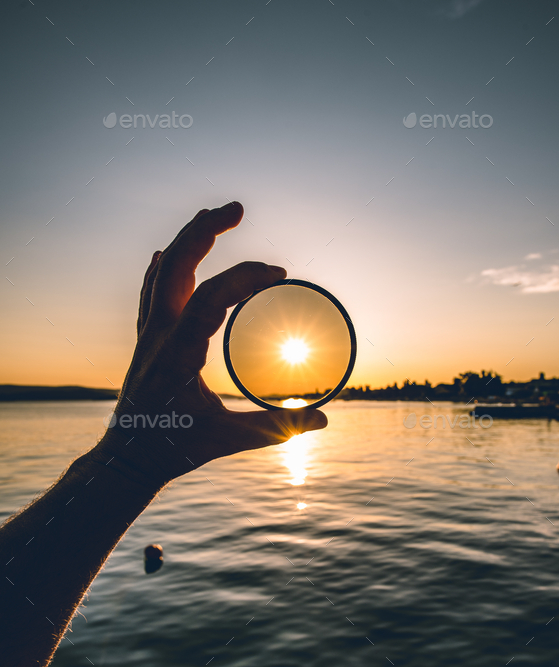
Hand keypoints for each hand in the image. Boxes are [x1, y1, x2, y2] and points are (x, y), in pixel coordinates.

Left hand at [93, 201, 326, 486]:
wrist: (126, 459)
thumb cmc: (174, 450)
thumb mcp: (229, 440)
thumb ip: (277, 427)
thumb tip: (323, 420)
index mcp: (178, 355)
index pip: (211, 297)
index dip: (245, 277)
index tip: (278, 273)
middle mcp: (159, 336)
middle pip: (176, 265)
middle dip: (205, 230)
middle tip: (237, 208)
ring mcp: (149, 335)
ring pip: (162, 272)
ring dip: (188, 240)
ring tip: (213, 217)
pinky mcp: (147, 340)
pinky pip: (151, 292)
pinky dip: (163, 268)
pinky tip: (166, 254)